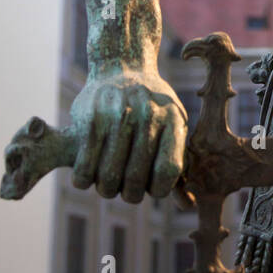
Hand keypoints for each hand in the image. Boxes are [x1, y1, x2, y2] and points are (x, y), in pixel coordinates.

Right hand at [69, 68, 186, 202]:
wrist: (122, 66)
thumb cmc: (152, 107)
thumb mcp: (172, 126)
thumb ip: (177, 164)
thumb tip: (189, 206)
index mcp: (172, 120)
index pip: (166, 171)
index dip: (157, 190)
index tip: (149, 189)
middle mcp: (146, 116)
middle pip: (134, 179)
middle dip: (128, 193)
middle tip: (123, 190)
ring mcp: (118, 115)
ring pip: (108, 176)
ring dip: (105, 188)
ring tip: (106, 184)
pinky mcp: (91, 117)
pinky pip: (85, 166)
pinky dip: (83, 179)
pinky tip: (86, 176)